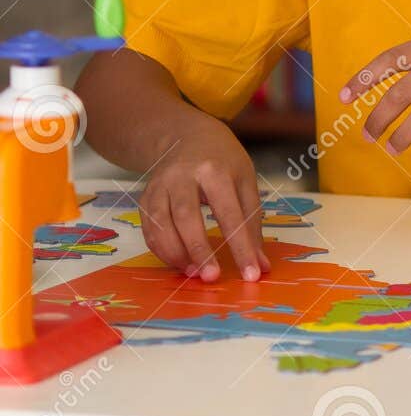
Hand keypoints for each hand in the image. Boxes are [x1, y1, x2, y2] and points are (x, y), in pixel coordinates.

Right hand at [139, 119, 267, 282]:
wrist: (187, 137)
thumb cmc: (223, 161)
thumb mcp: (246, 181)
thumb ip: (253, 223)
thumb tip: (261, 265)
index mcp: (215, 170)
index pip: (230, 213)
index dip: (241, 246)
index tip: (252, 273)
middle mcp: (182, 177)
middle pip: (187, 218)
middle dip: (200, 251)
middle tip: (212, 278)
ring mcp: (159, 187)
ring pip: (161, 225)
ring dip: (177, 255)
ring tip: (196, 274)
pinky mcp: (145, 198)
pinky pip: (150, 230)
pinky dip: (163, 251)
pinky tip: (181, 263)